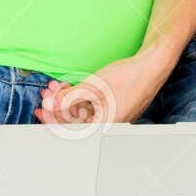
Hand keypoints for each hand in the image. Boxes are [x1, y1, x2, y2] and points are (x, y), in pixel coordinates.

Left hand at [34, 50, 169, 129]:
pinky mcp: (114, 107)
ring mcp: (112, 115)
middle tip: (48, 94)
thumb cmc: (130, 77)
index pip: (72, 130)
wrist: (152, 65)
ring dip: (68, 100)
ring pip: (83, 112)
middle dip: (59, 106)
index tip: (42, 109)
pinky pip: (92, 106)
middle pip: (76, 121)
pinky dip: (80, 98)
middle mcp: (109, 124)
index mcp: (105, 126)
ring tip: (58, 87)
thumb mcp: (94, 86)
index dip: (54, 119)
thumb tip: (52, 105)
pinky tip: (72, 87)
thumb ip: (70, 98)